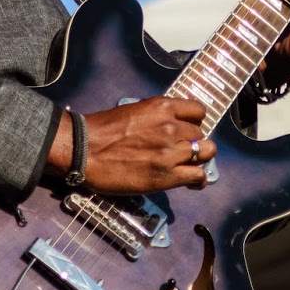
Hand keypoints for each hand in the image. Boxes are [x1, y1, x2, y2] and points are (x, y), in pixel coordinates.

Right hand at [49, 97, 213, 193]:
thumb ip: (156, 117)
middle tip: (181, 151)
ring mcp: (171, 151)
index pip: (198, 111)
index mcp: (162, 107)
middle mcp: (172, 126)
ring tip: (189, 166)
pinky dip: (198, 180)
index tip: (188, 130)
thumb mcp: (133, 110)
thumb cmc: (101, 130)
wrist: (83, 150)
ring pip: (206, 152)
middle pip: (201, 134)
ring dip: (198, 159)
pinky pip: (198, 176)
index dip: (195, 122)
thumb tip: (168, 125)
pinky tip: (192, 182)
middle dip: (193, 142)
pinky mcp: (167, 175)